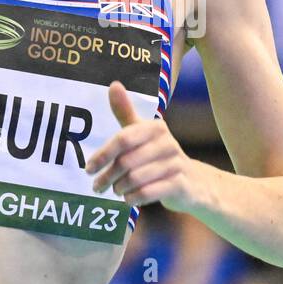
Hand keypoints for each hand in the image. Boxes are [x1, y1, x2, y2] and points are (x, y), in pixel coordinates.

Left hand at [85, 81, 196, 212]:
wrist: (193, 182)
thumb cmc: (159, 156)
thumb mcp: (143, 133)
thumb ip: (126, 112)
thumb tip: (114, 84)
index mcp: (155, 128)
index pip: (123, 139)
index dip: (103, 155)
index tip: (88, 169)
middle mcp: (168, 143)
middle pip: (126, 162)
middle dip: (107, 176)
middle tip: (97, 187)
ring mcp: (176, 164)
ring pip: (135, 179)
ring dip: (119, 188)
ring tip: (115, 191)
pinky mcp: (180, 184)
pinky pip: (148, 193)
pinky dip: (133, 198)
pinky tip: (128, 199)